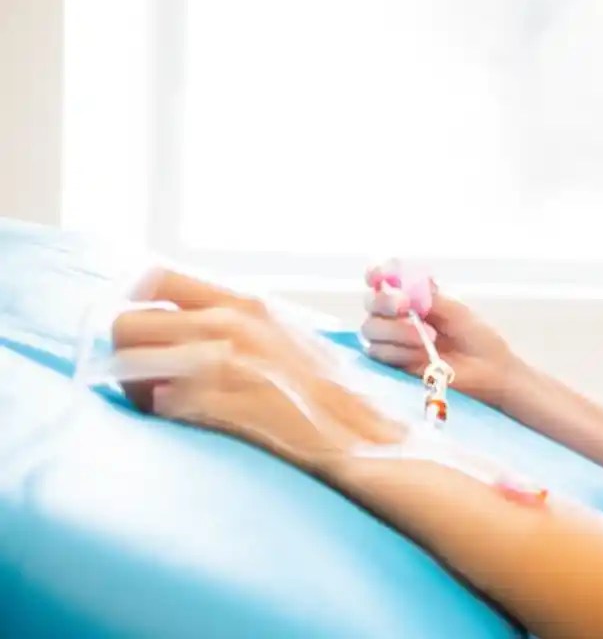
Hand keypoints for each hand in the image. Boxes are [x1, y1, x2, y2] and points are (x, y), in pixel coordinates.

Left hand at [113, 269, 404, 472]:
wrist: (365, 439)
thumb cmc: (330, 394)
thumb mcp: (287, 338)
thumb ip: (236, 324)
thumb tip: (184, 325)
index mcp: (246, 304)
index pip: (157, 277)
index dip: (136, 299)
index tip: (139, 323)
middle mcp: (230, 327)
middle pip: (130, 322)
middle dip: (123, 348)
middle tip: (137, 371)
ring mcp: (224, 368)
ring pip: (133, 365)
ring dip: (135, 383)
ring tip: (155, 398)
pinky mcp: (221, 408)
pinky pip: (162, 405)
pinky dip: (164, 411)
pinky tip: (183, 418)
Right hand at [360, 261, 526, 411]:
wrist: (490, 372)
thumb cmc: (477, 338)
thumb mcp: (456, 311)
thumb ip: (429, 297)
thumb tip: (402, 284)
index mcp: (414, 297)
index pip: (384, 280)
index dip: (376, 274)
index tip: (378, 275)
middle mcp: (398, 317)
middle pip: (372, 304)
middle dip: (385, 301)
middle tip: (405, 305)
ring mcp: (393, 342)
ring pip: (372, 329)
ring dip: (396, 330)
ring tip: (428, 337)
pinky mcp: (393, 366)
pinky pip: (379, 354)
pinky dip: (397, 350)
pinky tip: (420, 352)